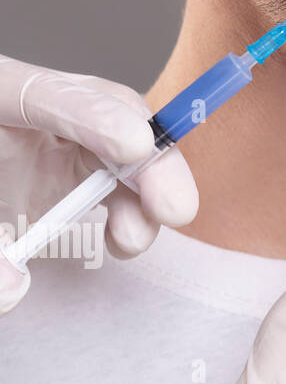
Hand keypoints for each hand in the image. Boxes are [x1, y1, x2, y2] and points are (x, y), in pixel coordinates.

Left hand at [0, 55, 198, 311]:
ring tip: (135, 238)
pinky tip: (126, 236)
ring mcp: (42, 143)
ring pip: (115, 152)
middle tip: (172, 205)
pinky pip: (102, 187)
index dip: (95, 115)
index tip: (133, 148)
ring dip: (141, 194)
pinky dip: (126, 213)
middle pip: (105, 113)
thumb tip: (13, 288)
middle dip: (148, 158)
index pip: (43, 94)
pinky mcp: (49, 179)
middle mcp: (25, 114)